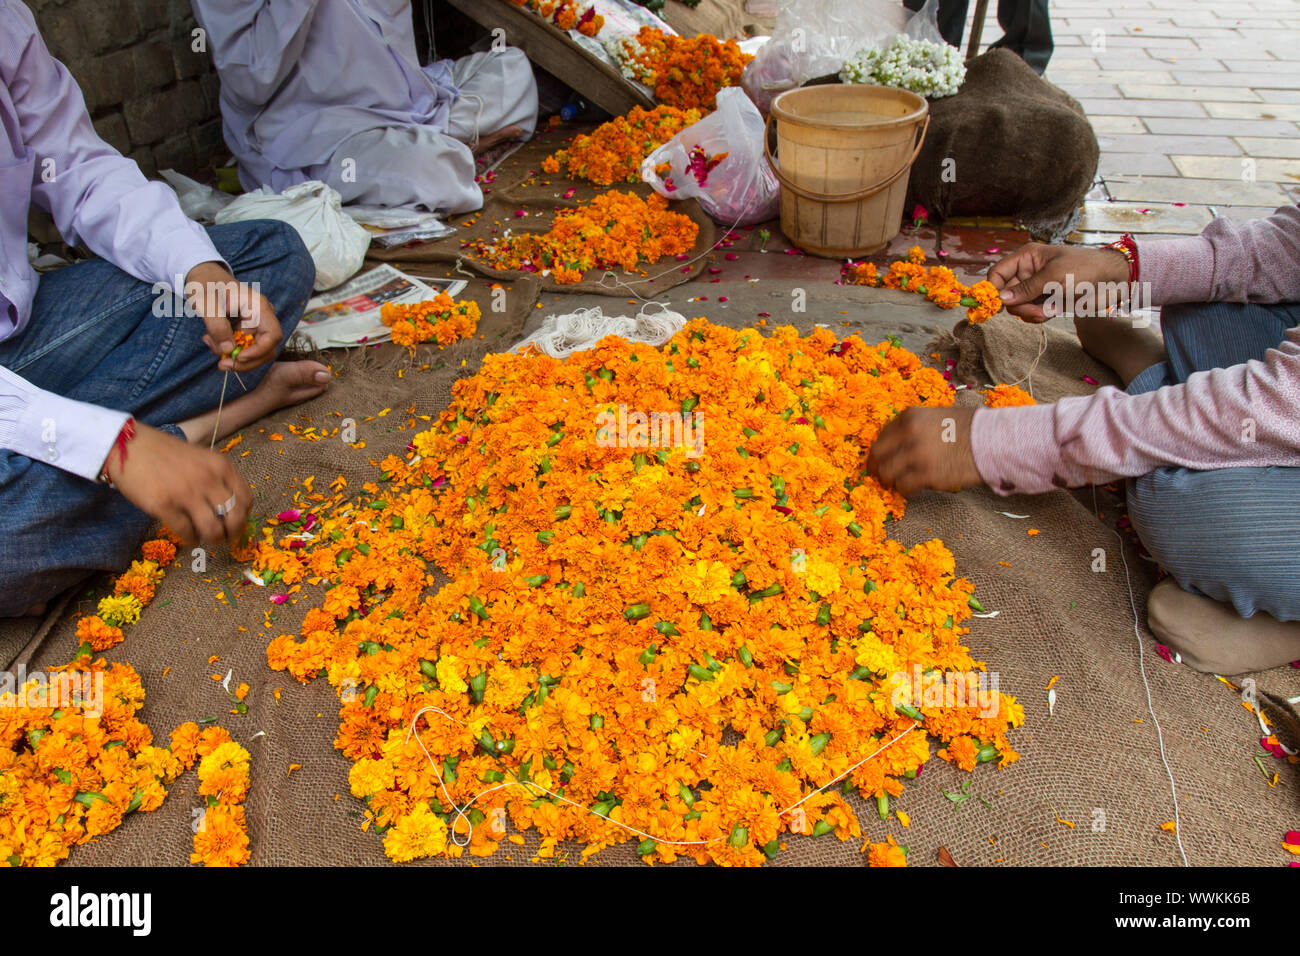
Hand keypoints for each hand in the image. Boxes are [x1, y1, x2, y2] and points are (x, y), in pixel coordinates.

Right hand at [104, 423, 251, 547]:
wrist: (129, 446)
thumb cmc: (165, 453)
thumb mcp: (201, 458)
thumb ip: (217, 479)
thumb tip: (231, 509)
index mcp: (220, 466)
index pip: (246, 499)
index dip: (244, 516)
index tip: (237, 523)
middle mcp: (208, 479)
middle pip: (234, 517)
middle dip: (233, 533)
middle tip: (225, 538)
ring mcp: (186, 492)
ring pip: (213, 529)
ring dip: (212, 539)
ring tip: (206, 538)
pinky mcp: (164, 505)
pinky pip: (186, 531)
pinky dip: (191, 538)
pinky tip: (189, 536)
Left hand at [185, 261, 282, 371]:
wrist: (201, 275)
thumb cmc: (204, 283)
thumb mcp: (205, 302)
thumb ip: (217, 326)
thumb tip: (228, 350)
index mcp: (258, 307)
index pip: (273, 335)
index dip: (259, 351)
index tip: (237, 357)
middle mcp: (262, 317)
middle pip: (266, 349)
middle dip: (244, 361)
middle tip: (222, 364)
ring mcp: (255, 324)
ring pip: (253, 352)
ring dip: (231, 355)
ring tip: (209, 341)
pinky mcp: (246, 330)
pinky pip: (243, 347)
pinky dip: (226, 349)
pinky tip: (210, 339)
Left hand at [866, 406, 983, 495]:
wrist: (991, 441)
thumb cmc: (969, 427)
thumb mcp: (937, 415)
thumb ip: (914, 426)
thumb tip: (897, 443)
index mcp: (910, 417)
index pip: (882, 435)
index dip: (880, 450)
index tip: (880, 458)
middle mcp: (909, 434)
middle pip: (878, 455)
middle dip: (876, 466)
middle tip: (880, 475)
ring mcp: (917, 455)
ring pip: (887, 473)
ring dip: (890, 480)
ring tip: (896, 483)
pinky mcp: (927, 475)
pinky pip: (904, 486)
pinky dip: (905, 489)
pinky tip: (912, 488)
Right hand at [987, 243, 1129, 321]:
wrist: (1112, 281)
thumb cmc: (1085, 268)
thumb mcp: (1054, 275)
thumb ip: (1027, 288)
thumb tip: (1001, 299)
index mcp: (1027, 258)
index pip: (998, 273)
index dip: (993, 288)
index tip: (995, 305)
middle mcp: (1028, 273)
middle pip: (1006, 294)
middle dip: (1018, 305)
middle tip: (1034, 309)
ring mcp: (1036, 289)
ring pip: (1017, 307)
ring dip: (1029, 313)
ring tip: (1048, 311)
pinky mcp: (1045, 302)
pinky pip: (1029, 314)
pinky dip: (1037, 317)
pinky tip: (1052, 312)